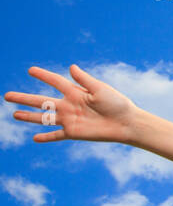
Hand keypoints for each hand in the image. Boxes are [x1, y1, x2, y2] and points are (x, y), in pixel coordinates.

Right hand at [4, 64, 139, 143]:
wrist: (127, 123)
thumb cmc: (118, 104)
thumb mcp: (101, 89)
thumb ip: (85, 80)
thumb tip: (71, 66)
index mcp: (76, 92)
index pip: (55, 81)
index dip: (43, 75)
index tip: (30, 70)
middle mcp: (69, 105)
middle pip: (41, 101)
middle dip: (24, 98)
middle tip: (7, 96)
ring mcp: (69, 119)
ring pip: (43, 118)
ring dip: (28, 117)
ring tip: (13, 115)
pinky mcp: (73, 132)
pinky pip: (56, 135)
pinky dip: (46, 137)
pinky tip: (34, 138)